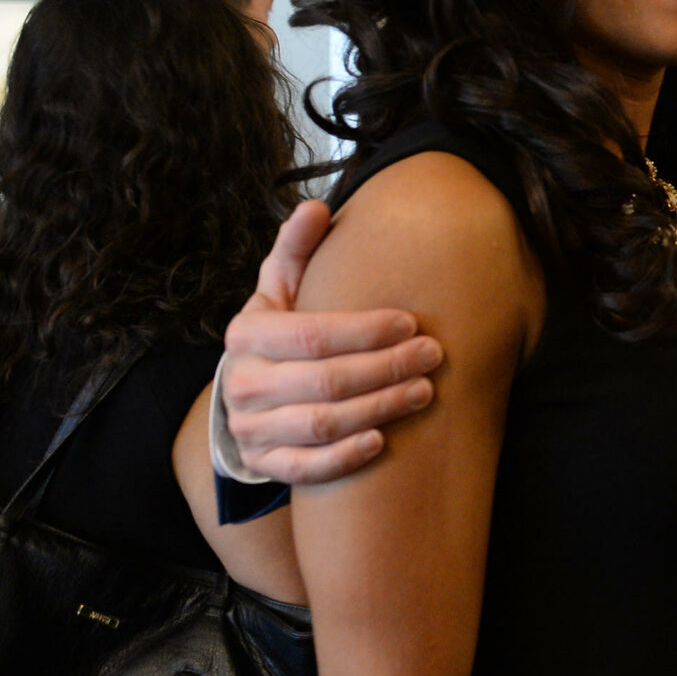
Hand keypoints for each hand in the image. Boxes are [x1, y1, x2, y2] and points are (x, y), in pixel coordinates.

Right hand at [223, 200, 442, 482]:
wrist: (248, 394)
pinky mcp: (264, 464)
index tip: (412, 323)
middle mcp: (242, 383)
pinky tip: (383, 441)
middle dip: (386, 368)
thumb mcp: (283, 288)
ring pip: (322, 424)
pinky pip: (305, 468)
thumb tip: (315, 206)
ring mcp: (251, 428)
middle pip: (325, 381)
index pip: (312, 335)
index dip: (366, 331)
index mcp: (247, 335)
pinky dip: (345, 457)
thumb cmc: (281, 333)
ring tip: (424, 391)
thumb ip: (299, 249)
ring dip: (380, 408)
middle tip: (433, 355)